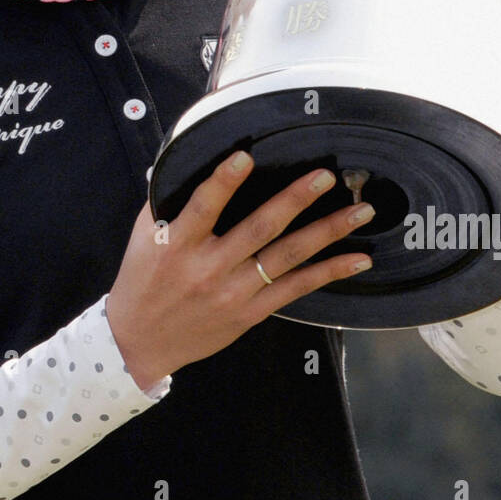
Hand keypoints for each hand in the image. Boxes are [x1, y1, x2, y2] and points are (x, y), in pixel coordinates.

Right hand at [106, 151, 374, 389]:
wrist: (140, 342)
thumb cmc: (143, 279)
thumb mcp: (144, 236)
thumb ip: (166, 200)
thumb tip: (188, 156)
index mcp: (177, 244)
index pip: (202, 207)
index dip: (223, 182)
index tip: (245, 156)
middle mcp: (208, 268)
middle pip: (258, 230)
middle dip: (294, 200)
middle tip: (324, 177)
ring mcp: (233, 292)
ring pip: (287, 257)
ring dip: (326, 232)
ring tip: (360, 212)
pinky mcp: (251, 312)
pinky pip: (296, 289)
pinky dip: (328, 272)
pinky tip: (357, 259)